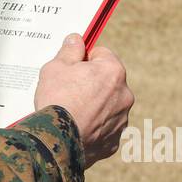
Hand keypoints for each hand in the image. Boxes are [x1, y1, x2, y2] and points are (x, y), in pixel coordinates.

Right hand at [33, 33, 132, 168]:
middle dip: (91, 83)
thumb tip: (76, 39)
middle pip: (107, 81)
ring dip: (94, 106)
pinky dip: (93, 127)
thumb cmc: (57, 99)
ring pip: (107, 106)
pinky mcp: (114, 141)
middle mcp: (124, 95)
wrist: (56, 141)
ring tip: (71, 112)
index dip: (83, 60)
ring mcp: (121, 120)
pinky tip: (76, 128)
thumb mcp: (56, 67)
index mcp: (113, 71)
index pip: (101, 54)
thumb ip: (70, 50)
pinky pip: (104, 129)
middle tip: (68, 91)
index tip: (71, 68)